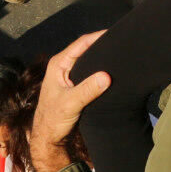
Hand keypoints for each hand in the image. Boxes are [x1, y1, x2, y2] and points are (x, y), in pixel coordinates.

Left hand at [31, 31, 110, 171]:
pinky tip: (112, 73)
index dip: (97, 37)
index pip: (81, 44)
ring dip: (102, 60)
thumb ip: (87, 90)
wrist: (49, 137)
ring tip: (120, 55)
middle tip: (121, 43)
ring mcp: (70, 76)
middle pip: (86, 50)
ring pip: (89, 62)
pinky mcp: (76, 86)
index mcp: (59, 64)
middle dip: (102, 46)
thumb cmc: (53, 119)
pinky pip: (91, 74)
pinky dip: (100, 72)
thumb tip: (106, 76)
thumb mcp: (70, 103)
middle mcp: (64, 66)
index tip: (114, 33)